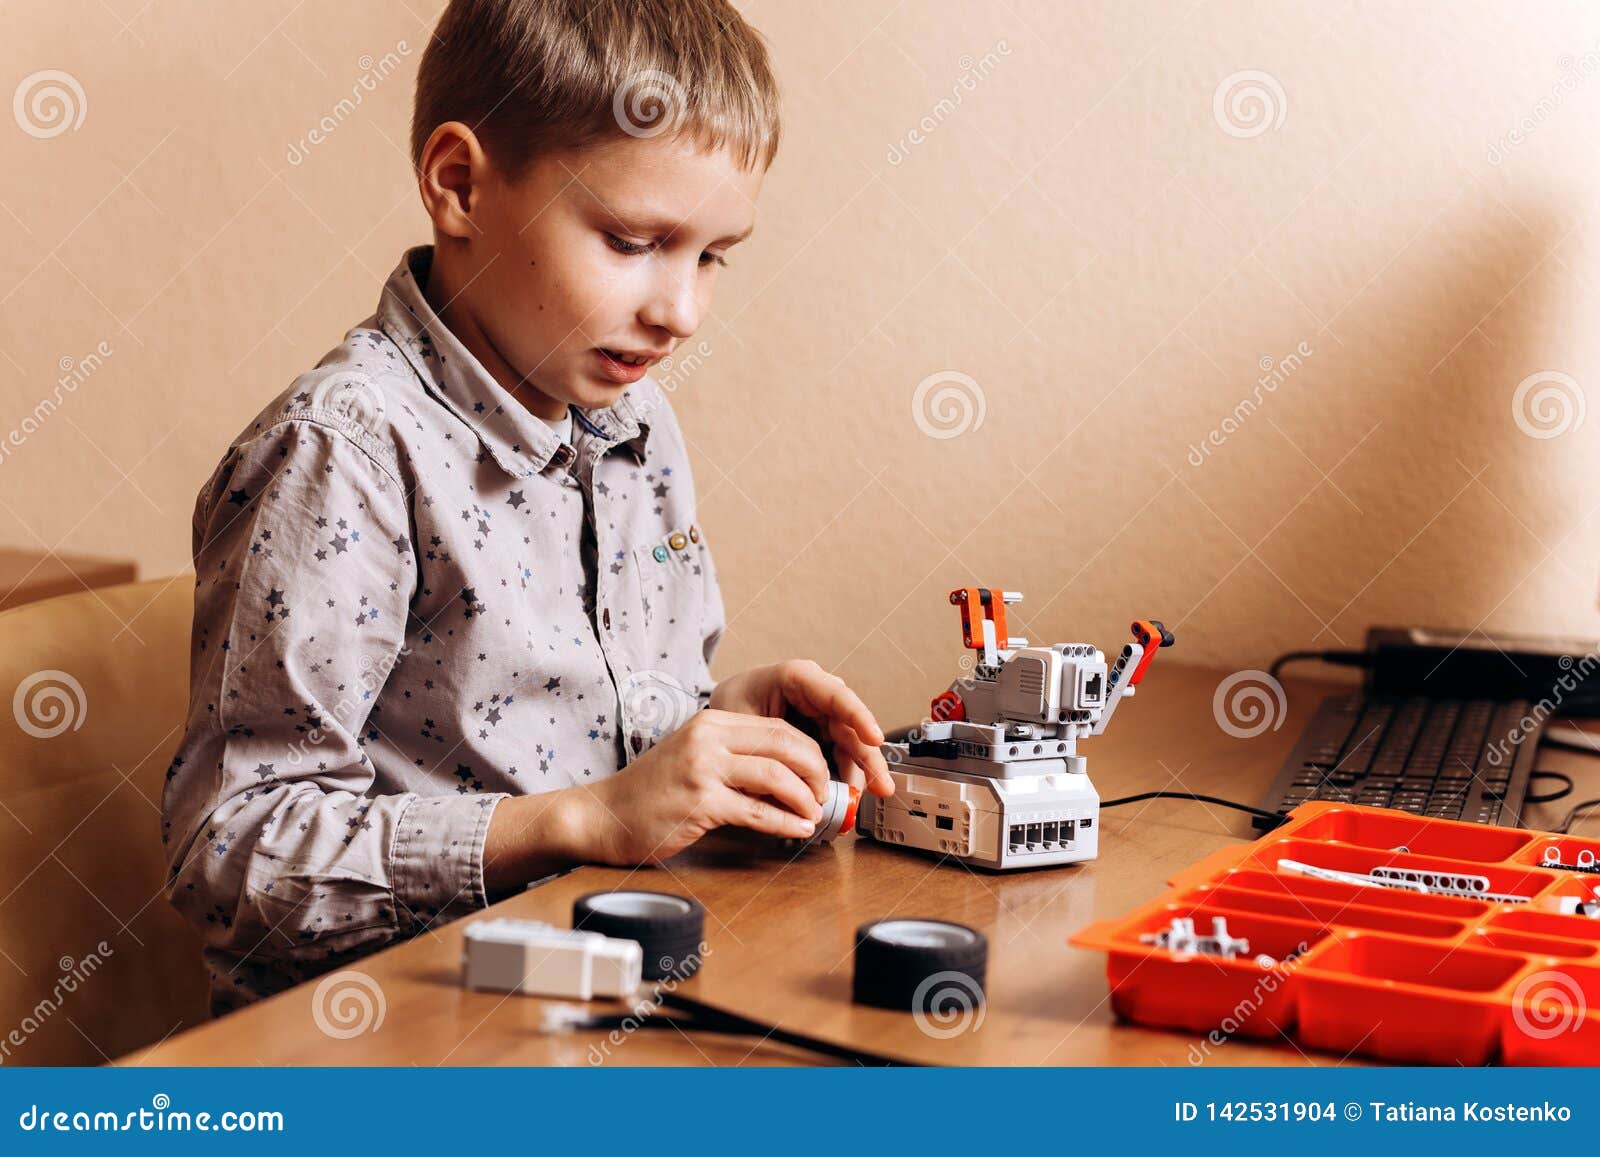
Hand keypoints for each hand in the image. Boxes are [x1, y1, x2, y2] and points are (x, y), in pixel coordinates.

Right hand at [575, 709, 833, 864]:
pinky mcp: (700, 803)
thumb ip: (735, 757)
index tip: (822, 773)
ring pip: (775, 775)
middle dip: (815, 771)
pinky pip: (757, 811)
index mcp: (711, 722)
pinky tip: (798, 830)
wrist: (605, 815)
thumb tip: (788, 774)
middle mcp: (708, 739)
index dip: (809, 751)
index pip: (776, 728)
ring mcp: (703, 769)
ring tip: (815, 813)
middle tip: (826, 793)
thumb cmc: (651, 792)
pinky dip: (785, 822)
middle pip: (784, 745)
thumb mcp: (694, 758)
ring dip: (804, 798)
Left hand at [709, 659, 893, 797]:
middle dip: (867, 753)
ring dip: (861, 766)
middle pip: (849, 721)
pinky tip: (852, 788)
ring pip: (849, 738)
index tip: (874, 738)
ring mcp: (820, 710)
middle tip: (881, 782)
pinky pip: (840, 748)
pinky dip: (846, 769)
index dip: (858, 716)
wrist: (722, 714)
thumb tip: (787, 785)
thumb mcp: (740, 721)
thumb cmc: (730, 707)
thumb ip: (765, 745)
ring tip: (868, 792)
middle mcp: (815, 691)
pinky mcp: (820, 728)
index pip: (834, 694)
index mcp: (795, 677)